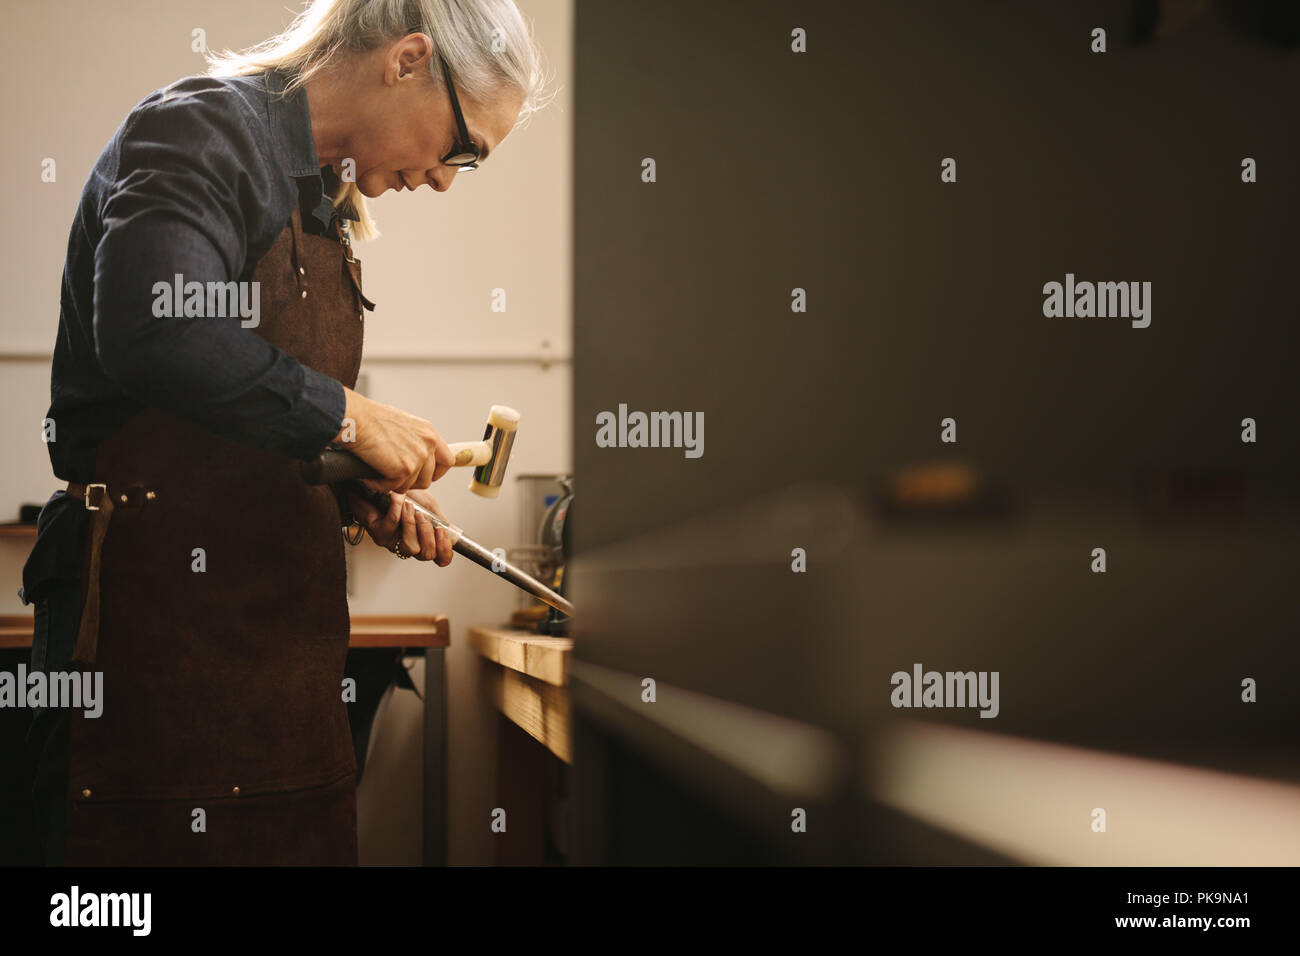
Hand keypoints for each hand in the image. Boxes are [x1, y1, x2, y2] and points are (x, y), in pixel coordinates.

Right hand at [337, 387, 454, 493]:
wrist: (356, 419)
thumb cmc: (371, 419)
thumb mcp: (403, 425)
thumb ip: (414, 441)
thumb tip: (413, 457)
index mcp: (429, 433)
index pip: (447, 461)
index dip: (436, 473)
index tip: (423, 475)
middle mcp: (427, 444)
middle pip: (429, 479)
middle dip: (410, 482)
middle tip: (393, 477)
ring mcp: (418, 458)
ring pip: (411, 486)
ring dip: (394, 484)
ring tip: (379, 473)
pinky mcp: (404, 470)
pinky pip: (393, 488)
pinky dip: (379, 485)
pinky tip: (370, 475)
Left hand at [349, 488, 453, 565]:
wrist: (378, 487)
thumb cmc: (403, 497)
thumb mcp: (427, 505)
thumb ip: (438, 519)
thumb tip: (448, 529)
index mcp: (424, 540)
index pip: (439, 557)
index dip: (445, 550)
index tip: (442, 532)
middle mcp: (409, 545)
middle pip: (426, 554)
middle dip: (428, 534)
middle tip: (423, 516)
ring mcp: (394, 542)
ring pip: (410, 546)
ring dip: (411, 524)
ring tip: (409, 506)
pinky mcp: (379, 534)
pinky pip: (391, 527)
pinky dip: (397, 510)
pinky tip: (398, 499)